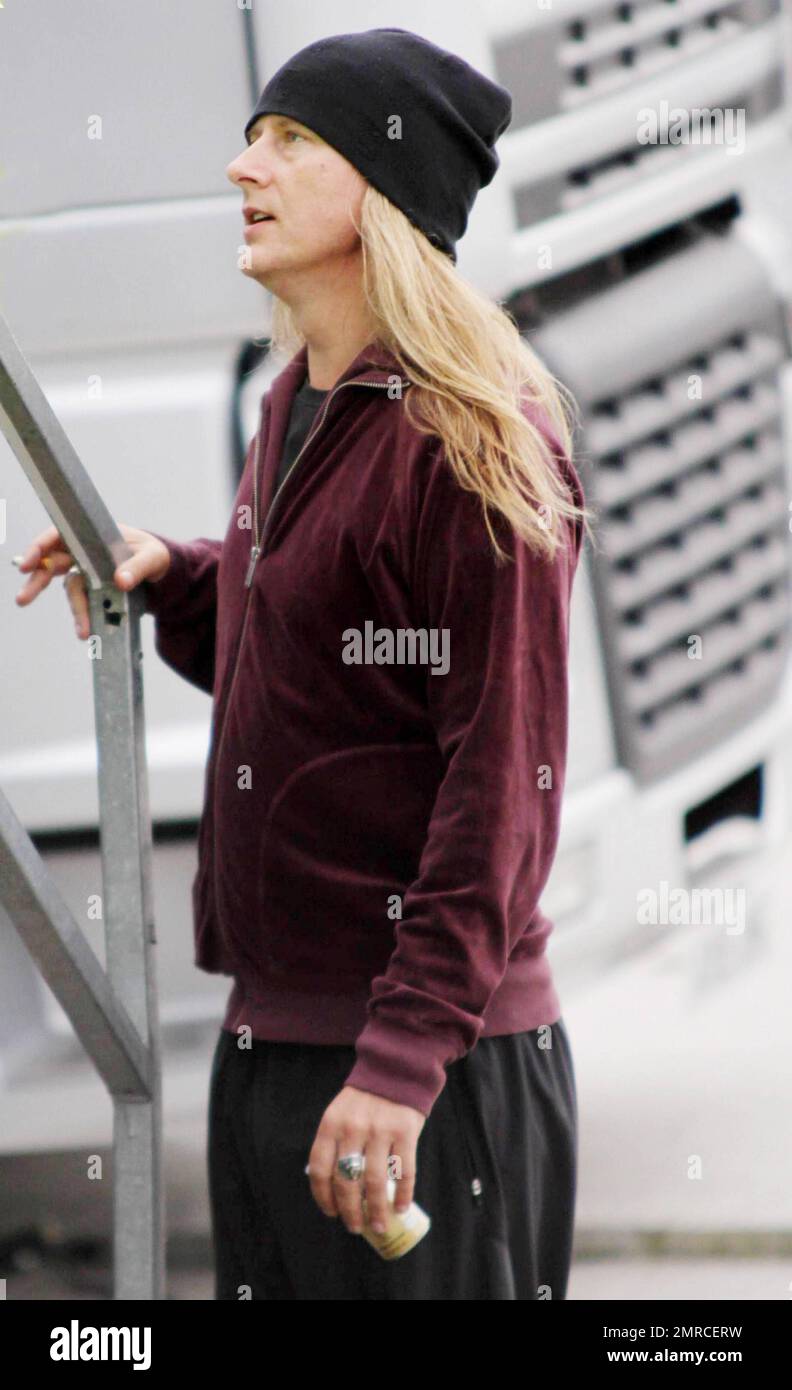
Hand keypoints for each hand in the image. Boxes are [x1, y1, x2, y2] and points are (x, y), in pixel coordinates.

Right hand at [14, 522, 170, 639]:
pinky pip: (85, 604)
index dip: (40, 547)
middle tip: (22, 599)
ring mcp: (88, 573)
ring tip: (82, 632)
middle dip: (36, 581)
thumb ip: (137, 567)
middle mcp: (84, 554)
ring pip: (71, 590)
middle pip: (53, 564)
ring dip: (74, 610)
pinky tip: (88, 630)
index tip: (28, 563)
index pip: (58, 536)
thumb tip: (120, 581)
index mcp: (92, 536)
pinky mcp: (95, 592)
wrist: (164, 573)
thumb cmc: (156, 555)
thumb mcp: (152, 557)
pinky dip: (85, 616)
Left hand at [307, 1085, 424, 1235]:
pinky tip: (400, 1207)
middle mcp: (352, 1128)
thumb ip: (335, 1142)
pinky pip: (403, 1172)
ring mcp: (380, 1130)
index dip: (323, 1197)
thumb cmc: (365, 1098)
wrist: (396, 1068)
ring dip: (376, 1211)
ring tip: (379, 1225)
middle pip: (346, 1181)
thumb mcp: (340, 1113)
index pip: (319, 1169)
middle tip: (354, 1226)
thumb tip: (331, 1186)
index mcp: (331, 1124)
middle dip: (349, 1211)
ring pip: (374, 1182)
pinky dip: (403, 1195)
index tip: (331, 1213)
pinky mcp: (405, 1132)